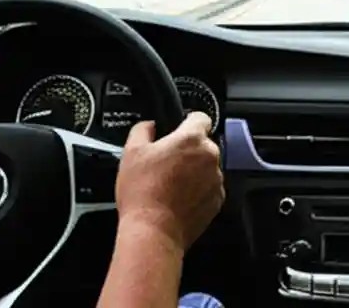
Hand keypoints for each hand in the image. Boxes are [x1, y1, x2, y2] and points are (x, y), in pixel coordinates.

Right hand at [114, 113, 223, 252]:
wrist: (153, 231)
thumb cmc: (142, 193)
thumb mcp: (131, 152)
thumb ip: (142, 130)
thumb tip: (148, 126)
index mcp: (192, 139)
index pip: (201, 117)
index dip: (188, 122)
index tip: (179, 129)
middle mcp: (210, 156)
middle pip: (203, 145)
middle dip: (187, 151)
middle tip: (166, 164)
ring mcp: (216, 180)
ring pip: (206, 168)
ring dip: (194, 172)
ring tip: (169, 185)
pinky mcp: (217, 201)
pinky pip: (209, 188)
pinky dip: (198, 191)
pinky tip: (177, 199)